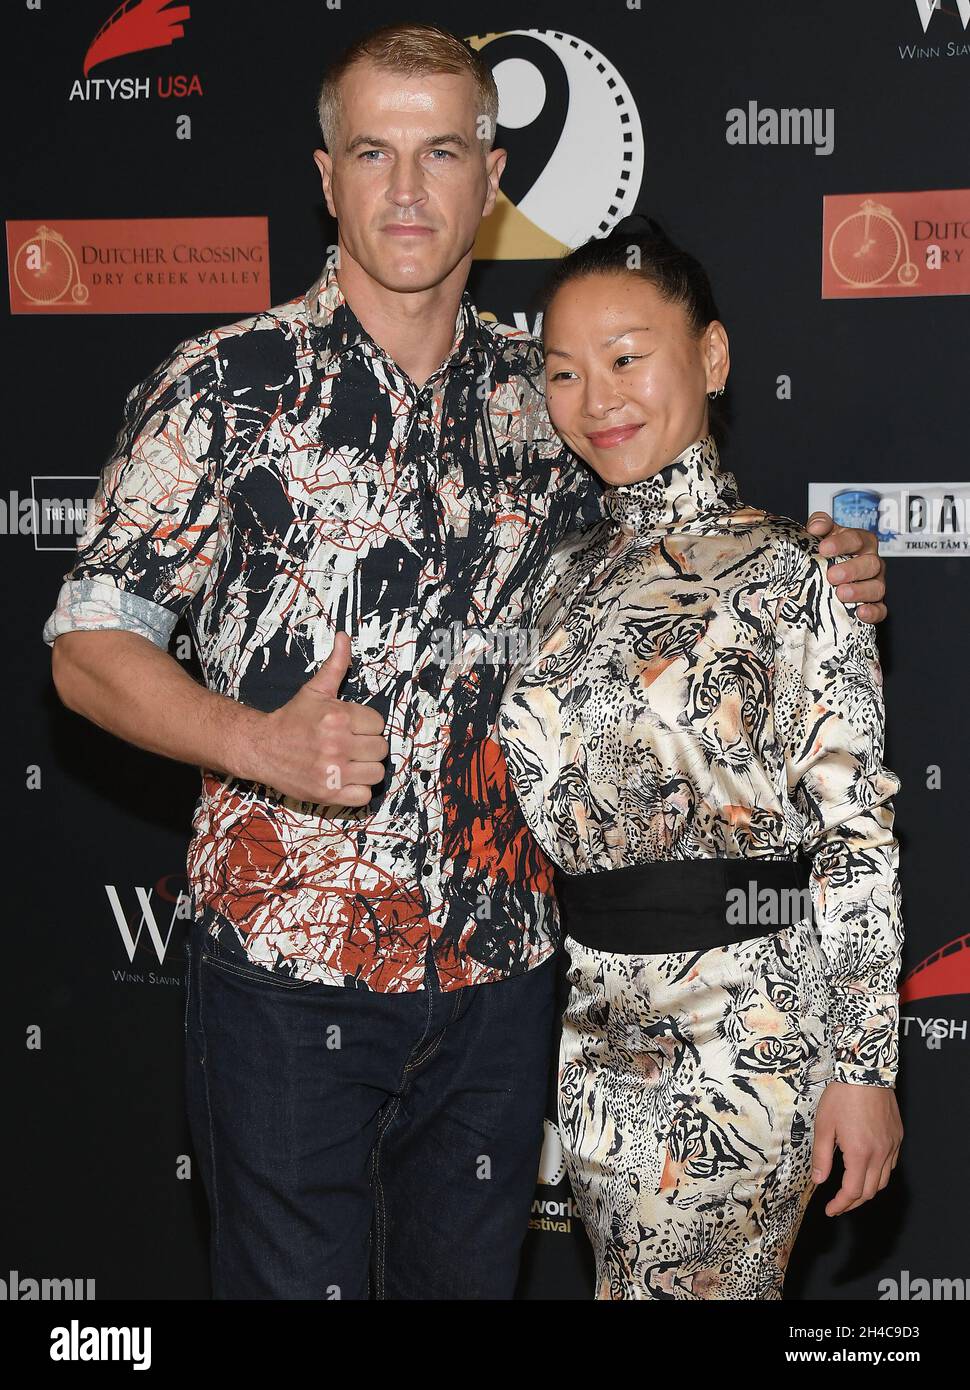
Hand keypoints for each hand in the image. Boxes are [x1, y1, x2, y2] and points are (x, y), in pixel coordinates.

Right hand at [254, 632, 388, 804]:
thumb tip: (345, 637)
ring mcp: (332, 772)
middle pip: (381, 749)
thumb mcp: (314, 690)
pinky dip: (357, 790)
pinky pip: (363, 796)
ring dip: (366, 769)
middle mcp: (336, 745)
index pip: (378, 724)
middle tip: (351, 745)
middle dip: (368, 746)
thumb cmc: (291, 719)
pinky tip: (344, 779)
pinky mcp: (328, 794)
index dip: (367, 725)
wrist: (261, 748)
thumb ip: (335, 665)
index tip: (352, 727)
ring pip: (376, 773)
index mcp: (337, 717)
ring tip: (350, 762)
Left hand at [806, 512, 886, 623]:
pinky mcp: (875, 604)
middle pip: (870, 564)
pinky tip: (861, 613)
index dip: (841, 543)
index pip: (856, 539)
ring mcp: (875, 584)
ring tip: (841, 594)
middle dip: (852, 570)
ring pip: (877, 587)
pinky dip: (873, 612)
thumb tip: (816, 527)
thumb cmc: (827, 553)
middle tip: (832, 575)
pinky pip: (881, 610)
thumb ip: (820, 524)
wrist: (826, 574)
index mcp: (861, 542)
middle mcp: (871, 562)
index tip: (824, 548)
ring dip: (860, 591)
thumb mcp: (823, 534)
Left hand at [811, 1081, 902, 1214]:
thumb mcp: (823, 1126)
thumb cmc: (842, 1096)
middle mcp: (880, 1153)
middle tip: (838, 1204)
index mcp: (860, 1153)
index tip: (830, 1210)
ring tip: (851, 1191)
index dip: (841, 1205)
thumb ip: (822, 1157)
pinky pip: (891, 1164)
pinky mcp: (897, 1137)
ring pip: (883, 1180)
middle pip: (870, 1191)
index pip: (853, 1191)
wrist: (865, 1072)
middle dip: (853, 1202)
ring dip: (867, 1190)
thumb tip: (819, 1180)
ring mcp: (891, 1145)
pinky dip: (879, 1174)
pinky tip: (867, 1170)